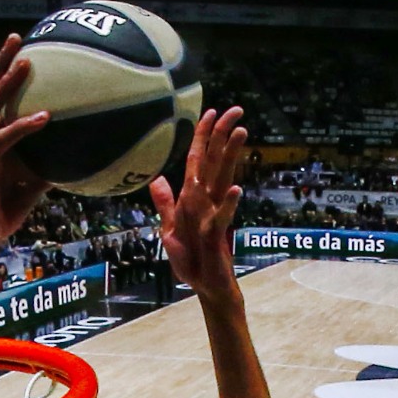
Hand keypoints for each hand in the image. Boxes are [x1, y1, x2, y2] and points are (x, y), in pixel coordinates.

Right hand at [0, 35, 51, 261]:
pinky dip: (23, 127)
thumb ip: (48, 167)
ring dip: (6, 83)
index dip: (3, 74)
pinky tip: (45, 117)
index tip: (21, 49)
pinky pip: (3, 141)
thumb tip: (77, 157)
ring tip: (26, 63)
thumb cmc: (4, 213)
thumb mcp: (34, 185)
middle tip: (16, 37)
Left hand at [148, 107, 246, 296]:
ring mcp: (214, 216)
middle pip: (214, 162)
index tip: (211, 112)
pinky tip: (237, 189)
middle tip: (237, 110)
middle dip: (222, 135)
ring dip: (230, 156)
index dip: (202, 136)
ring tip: (241, 132)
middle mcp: (207, 202)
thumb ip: (165, 205)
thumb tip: (157, 179)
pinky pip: (223, 217)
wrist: (206, 288)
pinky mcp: (216, 236)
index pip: (198, 161)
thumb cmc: (192, 261)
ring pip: (222, 179)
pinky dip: (229, 204)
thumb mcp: (171, 230)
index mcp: (194, 199)